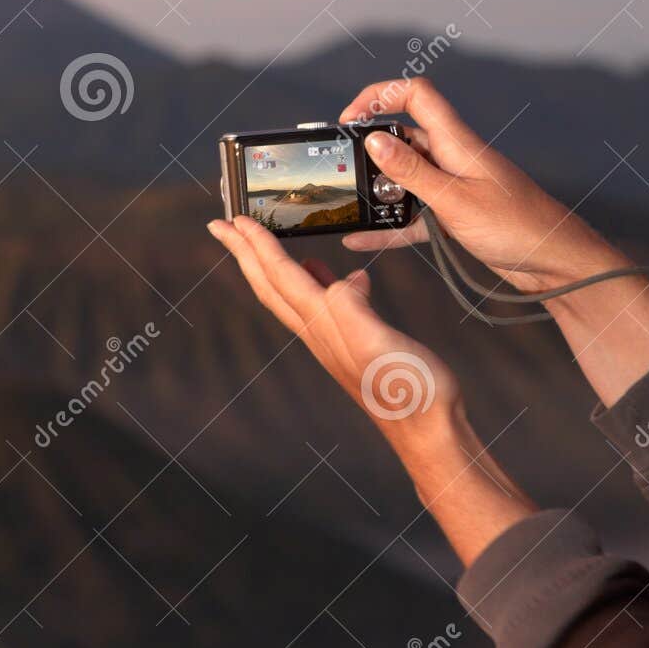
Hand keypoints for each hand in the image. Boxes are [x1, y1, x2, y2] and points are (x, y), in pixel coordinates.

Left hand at [206, 214, 534, 564]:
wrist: (428, 428)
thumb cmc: (406, 387)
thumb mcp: (375, 339)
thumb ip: (351, 307)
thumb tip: (341, 281)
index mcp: (320, 322)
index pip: (278, 273)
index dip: (255, 243)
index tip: (231, 219)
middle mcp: (318, 330)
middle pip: (269, 282)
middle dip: (243, 251)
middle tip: (220, 225)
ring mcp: (333, 338)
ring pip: (292, 292)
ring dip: (272, 264)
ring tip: (261, 243)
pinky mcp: (354, 343)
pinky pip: (323, 302)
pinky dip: (317, 281)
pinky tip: (328, 275)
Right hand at [337, 78, 628, 295]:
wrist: (557, 263)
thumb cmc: (518, 228)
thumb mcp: (455, 200)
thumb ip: (411, 171)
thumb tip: (373, 140)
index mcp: (457, 142)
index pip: (416, 95)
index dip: (380, 95)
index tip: (349, 120)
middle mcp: (453, 157)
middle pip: (402, 138)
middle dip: (369, 153)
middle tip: (344, 174)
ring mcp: (454, 185)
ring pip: (404, 179)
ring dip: (378, 192)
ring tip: (352, 210)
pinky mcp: (454, 214)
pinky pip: (412, 215)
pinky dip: (388, 226)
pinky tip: (361, 240)